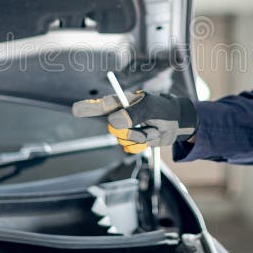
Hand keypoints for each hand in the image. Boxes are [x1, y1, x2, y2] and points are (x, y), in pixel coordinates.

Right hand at [72, 91, 197, 152]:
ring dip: (142, 138)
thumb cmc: (164, 109)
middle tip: (144, 126)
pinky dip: (144, 145)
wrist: (178, 123)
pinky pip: (131, 148)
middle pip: (113, 129)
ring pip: (123, 141)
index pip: (100, 105)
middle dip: (131, 131)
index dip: (87, 107)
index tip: (75, 109)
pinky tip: (151, 136)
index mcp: (122, 103)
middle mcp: (121, 116)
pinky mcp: (134, 141)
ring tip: (152, 129)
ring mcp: (127, 130)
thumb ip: (132, 114)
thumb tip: (113, 123)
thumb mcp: (150, 108)